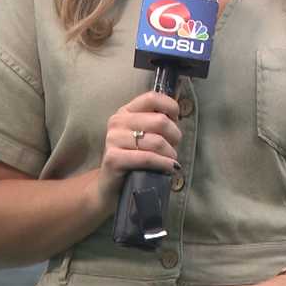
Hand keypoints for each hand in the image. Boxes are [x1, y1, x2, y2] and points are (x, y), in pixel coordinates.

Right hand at [95, 91, 180, 206]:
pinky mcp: (113, 159)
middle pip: (160, 121)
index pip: (152, 98)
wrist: (109, 187)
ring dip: (170, 153)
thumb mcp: (143, 136)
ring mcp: (113, 139)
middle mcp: (117, 122)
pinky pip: (147, 158)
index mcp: (125, 111)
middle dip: (175, 136)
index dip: (170, 107)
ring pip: (156, 141)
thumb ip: (156, 123)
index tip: (176, 120)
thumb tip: (176, 116)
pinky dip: (163, 164)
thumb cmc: (133, 160)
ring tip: (171, 161)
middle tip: (174, 147)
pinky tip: (170, 168)